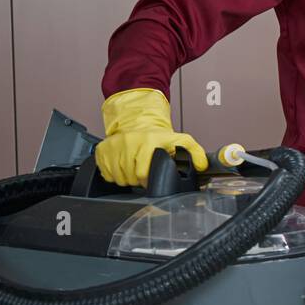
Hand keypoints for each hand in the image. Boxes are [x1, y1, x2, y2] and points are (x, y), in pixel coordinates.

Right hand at [94, 88, 208, 187]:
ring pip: (118, 178)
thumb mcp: (179, 141)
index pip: (142, 173)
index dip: (148, 180)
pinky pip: (106, 174)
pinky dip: (114, 174)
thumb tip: (202, 165)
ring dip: (127, 178)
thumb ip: (195, 152)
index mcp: (147, 141)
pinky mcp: (102, 150)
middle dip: (138, 179)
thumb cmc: (157, 137)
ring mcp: (113, 146)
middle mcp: (128, 141)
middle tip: (143, 171)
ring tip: (134, 167)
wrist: (137, 124)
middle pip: (130, 178)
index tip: (151, 177)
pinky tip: (123, 165)